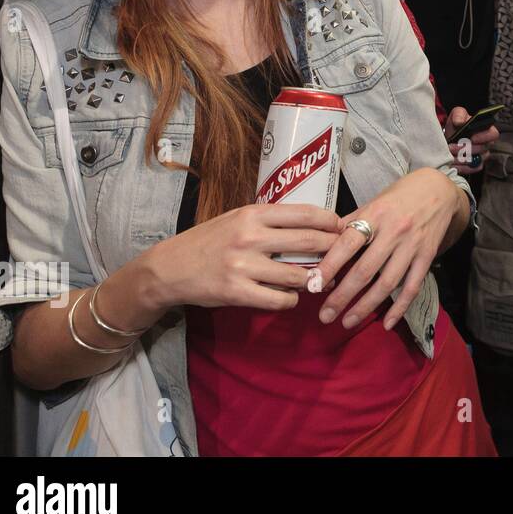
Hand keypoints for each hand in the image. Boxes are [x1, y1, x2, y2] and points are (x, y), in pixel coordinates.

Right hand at [143, 204, 343, 310]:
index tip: (342, 229)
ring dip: (314, 280)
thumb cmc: (210, 241)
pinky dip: (291, 300)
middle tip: (343, 256)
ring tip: (319, 280)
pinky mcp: (237, 292)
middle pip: (310, 242)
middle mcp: (250, 236)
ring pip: (299, 275)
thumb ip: (272, 221)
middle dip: (333, 251)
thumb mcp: (238, 219)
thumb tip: (315, 224)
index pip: (306, 214)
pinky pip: (280, 299)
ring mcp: (243, 265)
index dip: (332, 222)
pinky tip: (290, 296)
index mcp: (253, 213)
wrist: (169, 268)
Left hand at [314, 169, 463, 330]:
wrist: (438, 189)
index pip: (348, 243)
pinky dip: (400, 308)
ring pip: (387, 283)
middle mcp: (394, 231)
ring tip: (347, 322)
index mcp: (376, 214)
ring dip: (365, 306)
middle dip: (342, 296)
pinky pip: (412, 287)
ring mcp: (412, 246)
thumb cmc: (400, 195)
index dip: (330, 265)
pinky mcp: (427, 257)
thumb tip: (322, 244)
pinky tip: (386, 324)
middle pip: (365, 269)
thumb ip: (350, 223)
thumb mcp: (373, 202)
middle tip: (325, 315)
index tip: (313, 285)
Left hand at [444, 106, 499, 175]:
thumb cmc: (456, 126)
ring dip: (461, 159)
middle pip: (483, 149)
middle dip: (466, 148)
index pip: (493, 134)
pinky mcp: (475, 165)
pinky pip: (472, 169)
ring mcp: (481, 156)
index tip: (472, 138)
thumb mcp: (456, 115)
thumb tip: (460, 122)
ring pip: (476, 160)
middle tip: (453, 147)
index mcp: (485, 130)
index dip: (484, 137)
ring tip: (450, 155)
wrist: (448, 138)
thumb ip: (459, 114)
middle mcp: (486, 143)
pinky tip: (452, 163)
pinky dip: (461, 167)